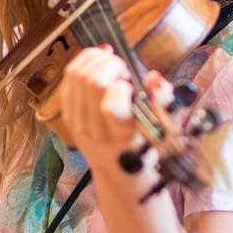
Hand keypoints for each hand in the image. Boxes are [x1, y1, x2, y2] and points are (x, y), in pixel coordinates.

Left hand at [58, 45, 171, 160]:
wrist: (120, 171)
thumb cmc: (145, 145)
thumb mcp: (162, 126)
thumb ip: (163, 100)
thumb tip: (153, 77)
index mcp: (122, 138)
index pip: (111, 109)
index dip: (121, 87)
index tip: (131, 85)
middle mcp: (97, 132)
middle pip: (92, 83)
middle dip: (110, 65)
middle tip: (122, 69)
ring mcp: (79, 123)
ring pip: (77, 76)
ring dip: (96, 60)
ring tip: (111, 63)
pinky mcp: (69, 115)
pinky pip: (69, 78)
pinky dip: (84, 62)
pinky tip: (99, 60)